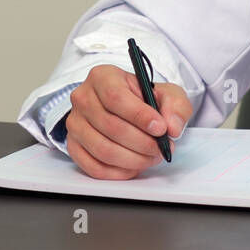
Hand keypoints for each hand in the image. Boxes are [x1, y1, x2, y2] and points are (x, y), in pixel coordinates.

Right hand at [64, 63, 191, 180]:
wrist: (128, 109)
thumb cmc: (145, 100)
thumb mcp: (167, 94)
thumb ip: (175, 106)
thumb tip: (172, 127)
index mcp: (103, 76)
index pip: (116, 97)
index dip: (139, 116)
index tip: (160, 128)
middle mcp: (83, 98)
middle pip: (111, 126)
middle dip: (142, 142)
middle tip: (161, 148)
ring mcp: (75, 123)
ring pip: (103, 149)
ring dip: (133, 159)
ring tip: (151, 157)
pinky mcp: (73, 146)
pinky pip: (94, 167)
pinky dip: (118, 172)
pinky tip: (135, 166)